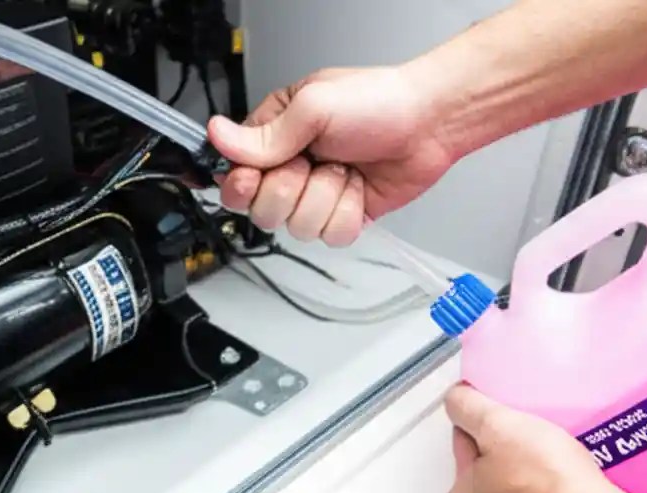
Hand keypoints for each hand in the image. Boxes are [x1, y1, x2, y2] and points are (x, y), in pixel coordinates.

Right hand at [207, 66, 455, 245]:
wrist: (429, 123)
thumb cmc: (377, 101)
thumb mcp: (314, 107)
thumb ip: (265, 133)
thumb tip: (217, 136)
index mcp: (273, 135)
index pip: (232, 175)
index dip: (241, 184)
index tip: (253, 177)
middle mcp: (291, 167)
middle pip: (261, 210)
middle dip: (291, 189)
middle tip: (315, 161)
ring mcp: (316, 195)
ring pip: (297, 227)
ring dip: (326, 198)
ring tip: (345, 168)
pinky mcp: (343, 216)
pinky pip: (330, 236)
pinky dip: (348, 213)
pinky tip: (358, 187)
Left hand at [445, 385, 633, 492]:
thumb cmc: (546, 480)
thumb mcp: (498, 427)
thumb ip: (469, 407)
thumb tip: (455, 397)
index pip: (463, 438)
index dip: (479, 413)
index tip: (498, 399)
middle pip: (494, 459)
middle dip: (512, 437)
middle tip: (532, 417)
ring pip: (526, 477)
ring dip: (539, 456)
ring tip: (558, 437)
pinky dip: (561, 478)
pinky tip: (576, 466)